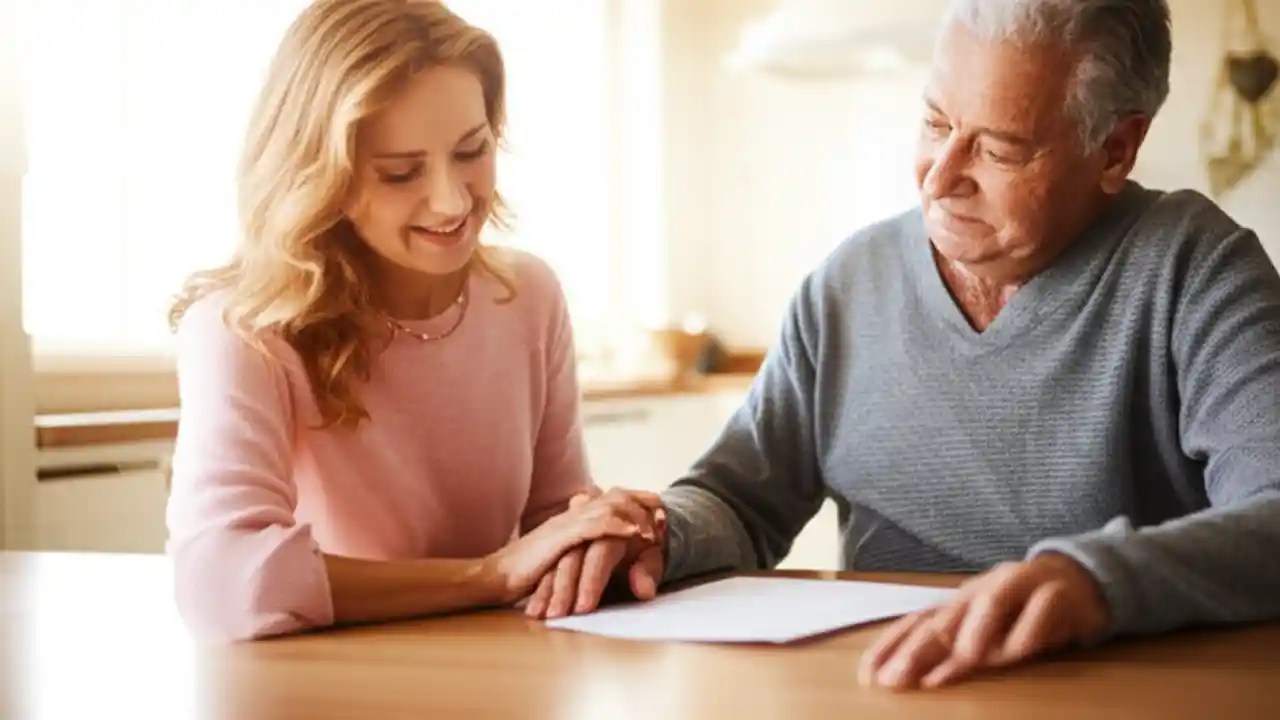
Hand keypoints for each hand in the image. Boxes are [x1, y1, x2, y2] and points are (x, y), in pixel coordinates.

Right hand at [484, 488, 663, 604]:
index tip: (661, 516)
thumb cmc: (526, 574)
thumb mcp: (564, 561)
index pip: (613, 497)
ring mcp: (565, 523)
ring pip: (609, 506)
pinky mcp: (559, 537)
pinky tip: (635, 533)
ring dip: (637, 515)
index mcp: (575, 516)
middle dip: (645, 502)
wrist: (495, 577)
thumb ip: (584, 552)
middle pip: (617, 494)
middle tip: (665, 518)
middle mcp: (572, 514)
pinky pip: (594, 525)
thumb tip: (608, 552)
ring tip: (656, 528)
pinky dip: (617, 526)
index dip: (639, 501)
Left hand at [858, 554, 1109, 689]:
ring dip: (972, 634)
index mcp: (959, 602)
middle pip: (946, 618)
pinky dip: (1027, 631)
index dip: (892, 647)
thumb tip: (911, 677)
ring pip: (991, 603)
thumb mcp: (984, 630)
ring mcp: (1019, 587)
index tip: (869, 678)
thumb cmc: (1021, 613)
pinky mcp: (1056, 595)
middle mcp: (981, 591)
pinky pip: (1040, 611)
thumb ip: (951, 650)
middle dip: (918, 650)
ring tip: (952, 667)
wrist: (1078, 580)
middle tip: (897, 681)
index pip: (918, 622)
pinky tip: (1015, 653)